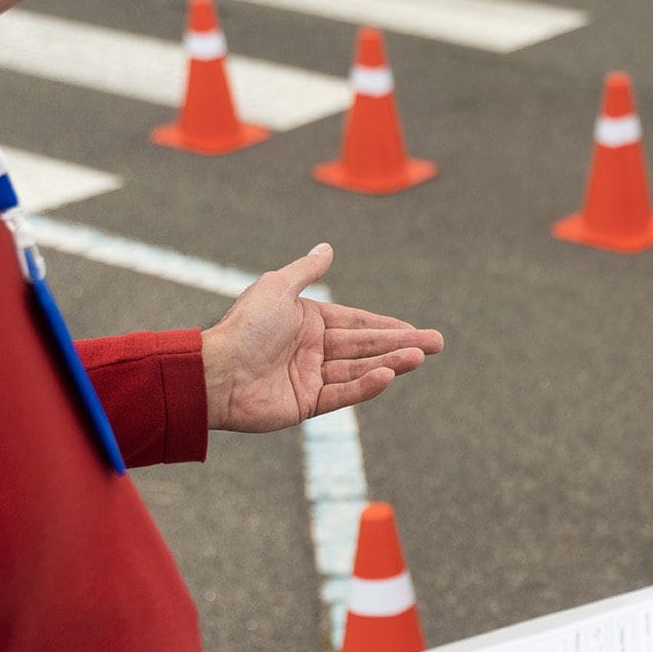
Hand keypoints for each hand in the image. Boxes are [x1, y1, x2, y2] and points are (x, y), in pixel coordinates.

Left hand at [201, 243, 443, 432]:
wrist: (215, 372)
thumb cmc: (243, 327)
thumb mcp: (277, 288)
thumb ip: (306, 271)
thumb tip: (327, 248)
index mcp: (307, 322)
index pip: (357, 322)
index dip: (387, 325)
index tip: (416, 329)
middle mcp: (312, 349)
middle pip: (365, 345)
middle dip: (402, 344)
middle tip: (437, 343)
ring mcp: (310, 378)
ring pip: (359, 368)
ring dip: (391, 362)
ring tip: (420, 357)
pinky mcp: (306, 404)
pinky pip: (342, 393)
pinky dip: (366, 386)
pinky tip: (388, 375)